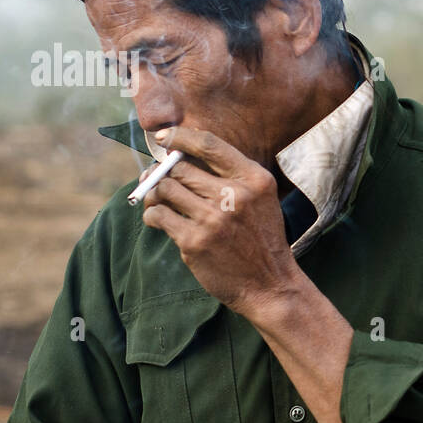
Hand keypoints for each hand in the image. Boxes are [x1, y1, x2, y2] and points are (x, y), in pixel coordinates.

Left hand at [139, 127, 299, 317]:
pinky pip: (159, 215)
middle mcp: (235, 195)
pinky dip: (152, 215)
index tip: (164, 137)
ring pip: (165, 189)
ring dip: (154, 194)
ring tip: (158, 201)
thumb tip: (180, 156)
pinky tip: (158, 220)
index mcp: (254, 179)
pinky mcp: (194, 241)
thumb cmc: (261, 239)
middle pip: (180, 168)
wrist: (270, 285)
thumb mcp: (260, 199)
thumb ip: (231, 176)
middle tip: (155, 178)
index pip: (210, 144)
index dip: (181, 137)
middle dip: (162, 172)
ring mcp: (213, 219)